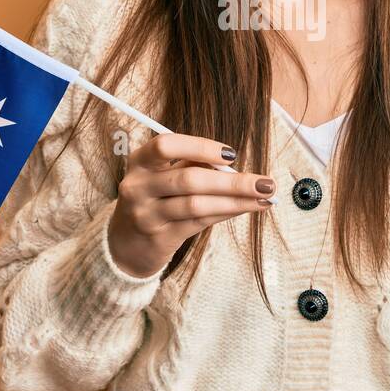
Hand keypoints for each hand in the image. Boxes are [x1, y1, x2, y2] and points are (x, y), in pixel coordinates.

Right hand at [107, 133, 275, 277]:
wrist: (124, 244)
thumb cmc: (153, 199)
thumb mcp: (161, 175)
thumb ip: (190, 163)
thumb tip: (232, 163)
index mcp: (139, 162)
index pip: (166, 146)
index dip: (200, 147)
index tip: (231, 155)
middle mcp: (138, 186)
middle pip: (189, 179)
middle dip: (232, 181)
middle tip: (266, 182)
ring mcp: (146, 215)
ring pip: (197, 205)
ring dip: (236, 200)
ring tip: (264, 198)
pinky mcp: (159, 238)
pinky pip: (199, 222)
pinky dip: (226, 213)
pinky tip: (246, 208)